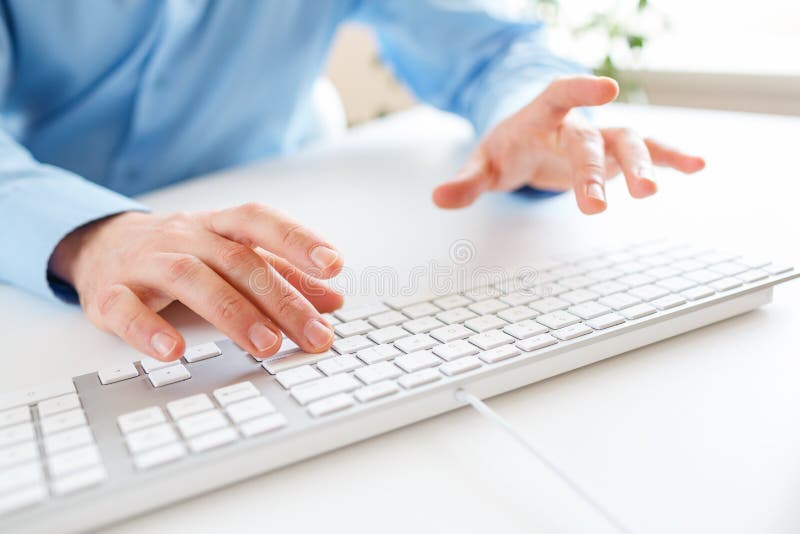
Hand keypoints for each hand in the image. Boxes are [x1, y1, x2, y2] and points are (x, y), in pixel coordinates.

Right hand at [49, 204, 344, 360]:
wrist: (100, 246)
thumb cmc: (182, 253)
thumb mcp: (231, 256)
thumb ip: (282, 275)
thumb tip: (332, 300)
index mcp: (218, 226)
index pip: (259, 221)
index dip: (297, 239)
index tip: (333, 264)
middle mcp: (185, 236)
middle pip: (237, 262)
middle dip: (281, 300)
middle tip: (315, 335)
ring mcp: (145, 262)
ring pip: (190, 278)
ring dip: (233, 314)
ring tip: (267, 345)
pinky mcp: (109, 293)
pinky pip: (126, 307)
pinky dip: (148, 329)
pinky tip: (173, 350)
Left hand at [433, 76, 705, 213]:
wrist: (529, 142)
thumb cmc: (507, 150)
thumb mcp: (483, 165)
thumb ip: (465, 181)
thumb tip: (438, 198)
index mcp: (539, 118)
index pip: (559, 96)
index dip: (581, 90)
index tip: (607, 89)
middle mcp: (575, 124)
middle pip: (589, 141)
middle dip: (593, 172)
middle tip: (594, 208)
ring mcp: (600, 137)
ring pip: (627, 142)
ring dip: (643, 164)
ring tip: (651, 192)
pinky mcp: (616, 155)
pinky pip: (649, 151)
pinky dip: (672, 157)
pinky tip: (698, 167)